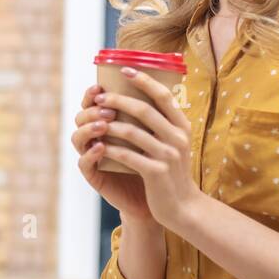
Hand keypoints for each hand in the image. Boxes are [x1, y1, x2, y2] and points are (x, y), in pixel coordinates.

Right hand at [72, 83, 152, 220]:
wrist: (159, 195)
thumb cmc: (157, 159)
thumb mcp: (155, 133)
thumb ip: (151, 112)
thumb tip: (162, 82)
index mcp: (107, 122)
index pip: (92, 103)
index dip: (91, 94)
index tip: (100, 86)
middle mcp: (96, 137)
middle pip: (81, 117)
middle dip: (91, 110)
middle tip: (108, 109)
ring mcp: (92, 156)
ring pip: (77, 137)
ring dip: (88, 129)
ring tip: (103, 125)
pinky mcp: (94, 175)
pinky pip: (84, 162)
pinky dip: (90, 154)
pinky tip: (101, 148)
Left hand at [73, 68, 201, 230]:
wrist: (183, 208)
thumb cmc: (172, 173)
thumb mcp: (174, 144)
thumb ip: (163, 124)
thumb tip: (139, 98)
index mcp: (182, 126)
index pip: (164, 95)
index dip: (144, 80)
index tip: (124, 70)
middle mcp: (178, 138)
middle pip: (145, 110)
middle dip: (119, 101)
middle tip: (100, 98)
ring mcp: (168, 156)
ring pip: (132, 132)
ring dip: (110, 125)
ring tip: (95, 122)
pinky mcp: (156, 173)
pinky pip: (127, 155)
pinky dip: (110, 149)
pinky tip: (97, 146)